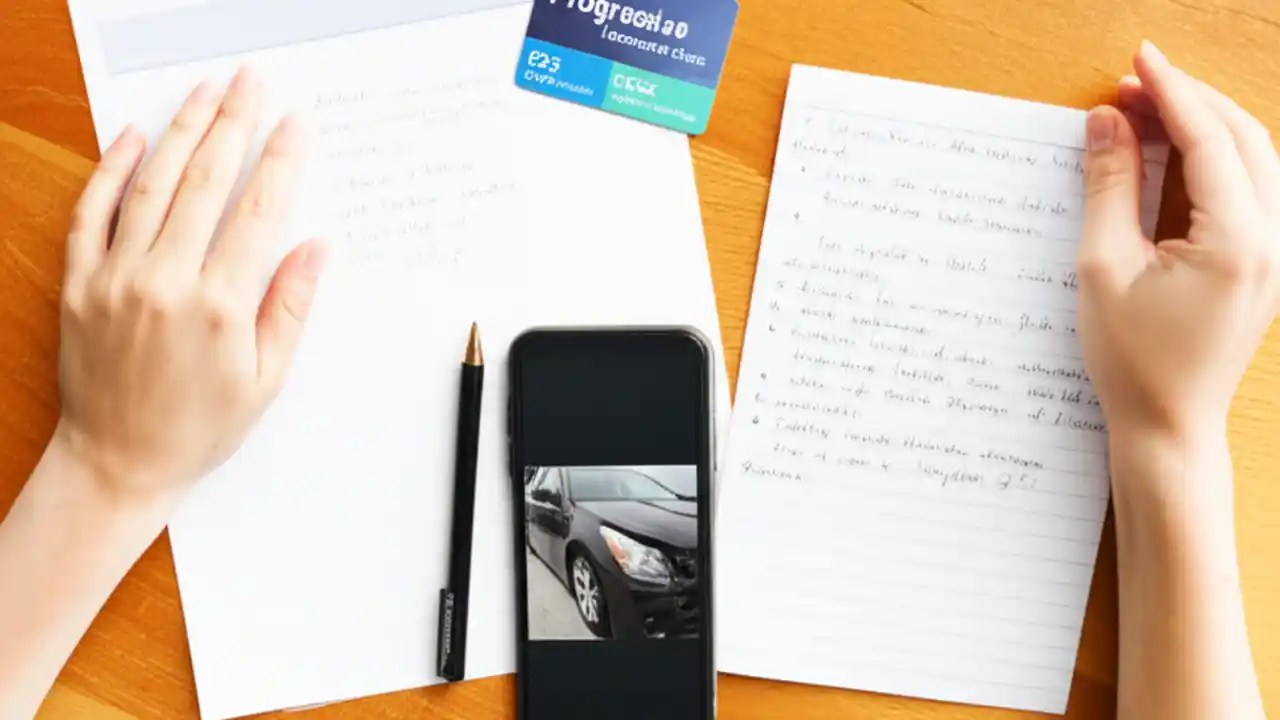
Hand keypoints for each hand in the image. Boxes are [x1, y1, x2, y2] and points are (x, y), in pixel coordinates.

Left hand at [56, 68, 326, 506]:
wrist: (117, 462)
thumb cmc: (199, 427)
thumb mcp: (265, 378)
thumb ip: (289, 306)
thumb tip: (314, 246)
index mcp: (220, 306)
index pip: (259, 212)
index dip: (281, 161)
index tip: (296, 124)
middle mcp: (166, 281)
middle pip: (206, 182)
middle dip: (235, 123)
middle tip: (252, 82)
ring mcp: (116, 278)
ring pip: (152, 185)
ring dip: (183, 131)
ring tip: (206, 93)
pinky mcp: (80, 283)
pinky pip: (94, 212)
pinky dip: (112, 170)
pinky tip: (135, 136)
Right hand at [1078, 42, 1278, 451]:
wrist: (1168, 425)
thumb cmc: (1132, 360)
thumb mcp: (1104, 266)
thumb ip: (1110, 186)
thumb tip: (1106, 121)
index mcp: (1237, 241)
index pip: (1210, 140)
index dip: (1172, 93)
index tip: (1139, 61)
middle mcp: (1272, 240)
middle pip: (1243, 139)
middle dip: (1189, 100)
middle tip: (1133, 83)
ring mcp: (1274, 252)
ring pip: (1253, 159)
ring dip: (1205, 126)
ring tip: (1148, 111)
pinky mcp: (1262, 263)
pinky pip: (1249, 189)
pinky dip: (1214, 159)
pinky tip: (1174, 154)